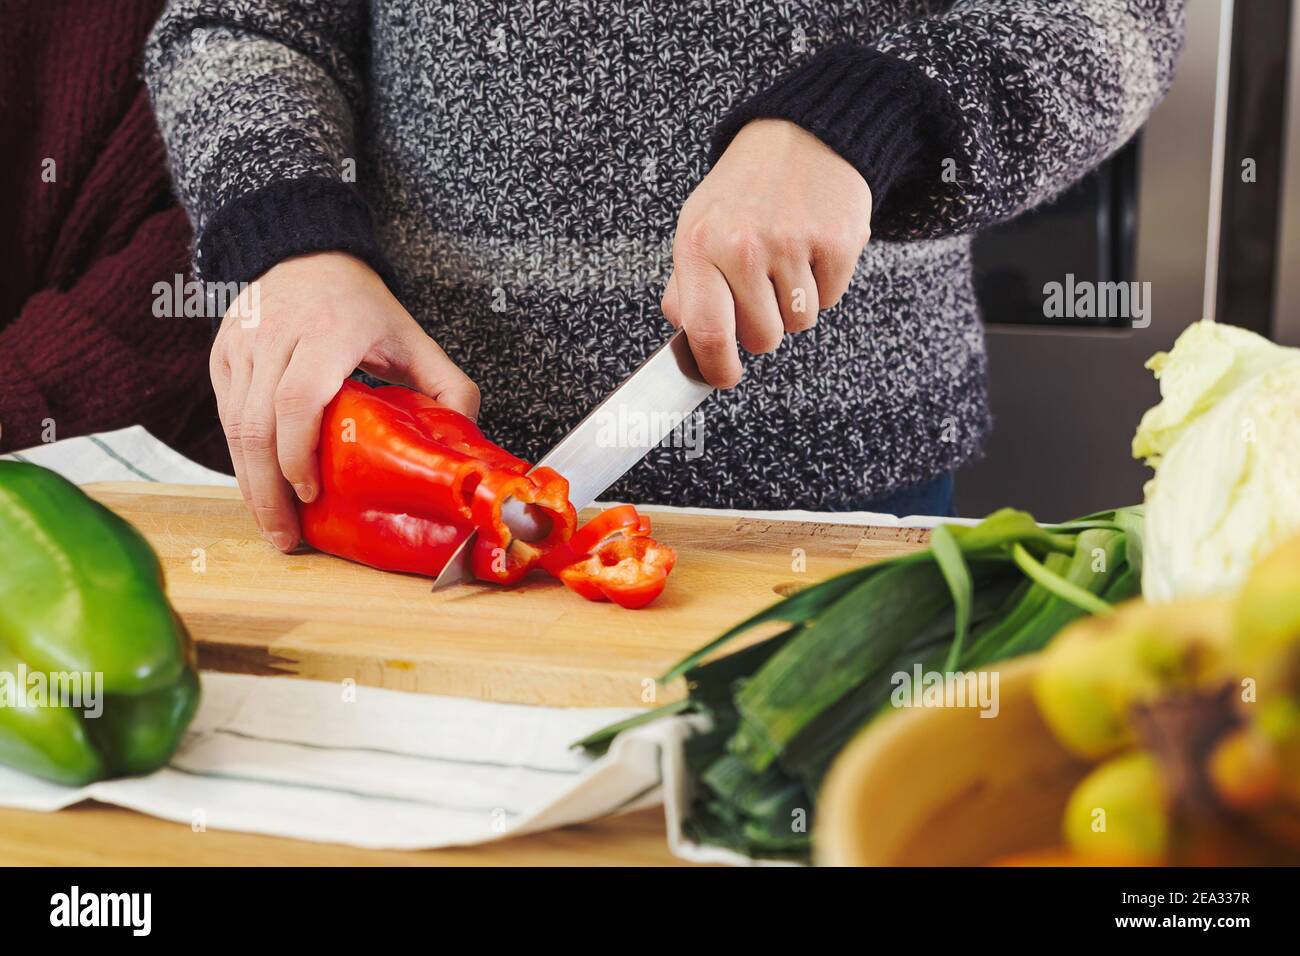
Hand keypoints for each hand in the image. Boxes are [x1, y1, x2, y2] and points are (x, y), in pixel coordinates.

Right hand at [211, 251, 478, 550]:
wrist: (304, 251)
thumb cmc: (361, 304)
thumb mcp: (412, 336)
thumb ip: (447, 384)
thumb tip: (465, 438)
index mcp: (328, 330)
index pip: (298, 397)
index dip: (298, 451)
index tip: (312, 493)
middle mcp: (275, 335)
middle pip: (256, 423)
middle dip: (268, 488)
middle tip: (287, 537)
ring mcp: (241, 344)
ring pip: (233, 425)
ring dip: (250, 483)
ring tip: (273, 526)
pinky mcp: (222, 354)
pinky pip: (224, 415)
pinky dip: (240, 458)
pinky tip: (260, 490)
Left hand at [662, 119, 872, 386]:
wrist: (804, 134)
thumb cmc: (745, 190)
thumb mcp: (698, 225)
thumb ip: (687, 286)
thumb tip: (687, 338)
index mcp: (700, 244)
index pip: (706, 330)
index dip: (717, 367)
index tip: (724, 377)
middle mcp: (743, 246)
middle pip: (761, 338)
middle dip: (763, 327)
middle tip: (762, 290)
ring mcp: (792, 243)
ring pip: (799, 323)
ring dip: (794, 305)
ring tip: (787, 260)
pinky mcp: (838, 242)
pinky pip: (830, 300)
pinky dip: (824, 285)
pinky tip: (812, 249)